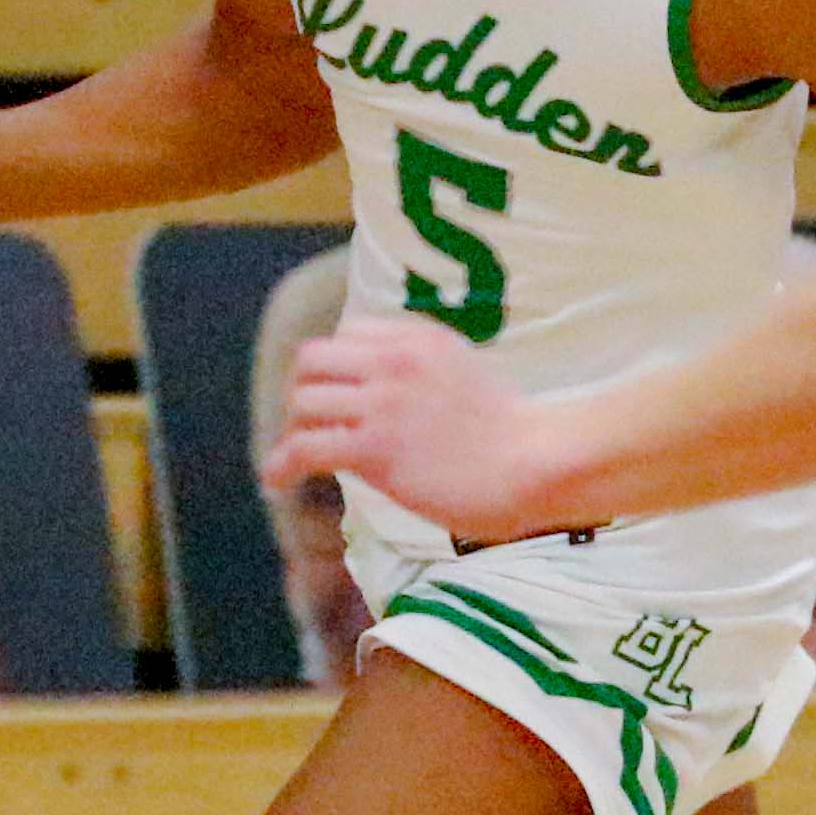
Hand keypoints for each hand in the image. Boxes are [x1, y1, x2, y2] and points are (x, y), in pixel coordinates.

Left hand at [273, 316, 562, 544]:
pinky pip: (305, 448)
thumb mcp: (469, 373)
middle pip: (312, 360)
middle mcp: (394, 362)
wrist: (539, 463)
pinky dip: (282, 464)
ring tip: (294, 458)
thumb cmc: (518, 434)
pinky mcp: (375, 448)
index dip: (337, 368)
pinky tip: (276, 480)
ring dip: (295, 430)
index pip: (348, 334)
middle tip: (310, 424)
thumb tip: (397, 398)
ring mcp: (382, 404)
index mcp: (418, 339)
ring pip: (303, 402)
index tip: (338, 398)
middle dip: (305, 393)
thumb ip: (427, 372)